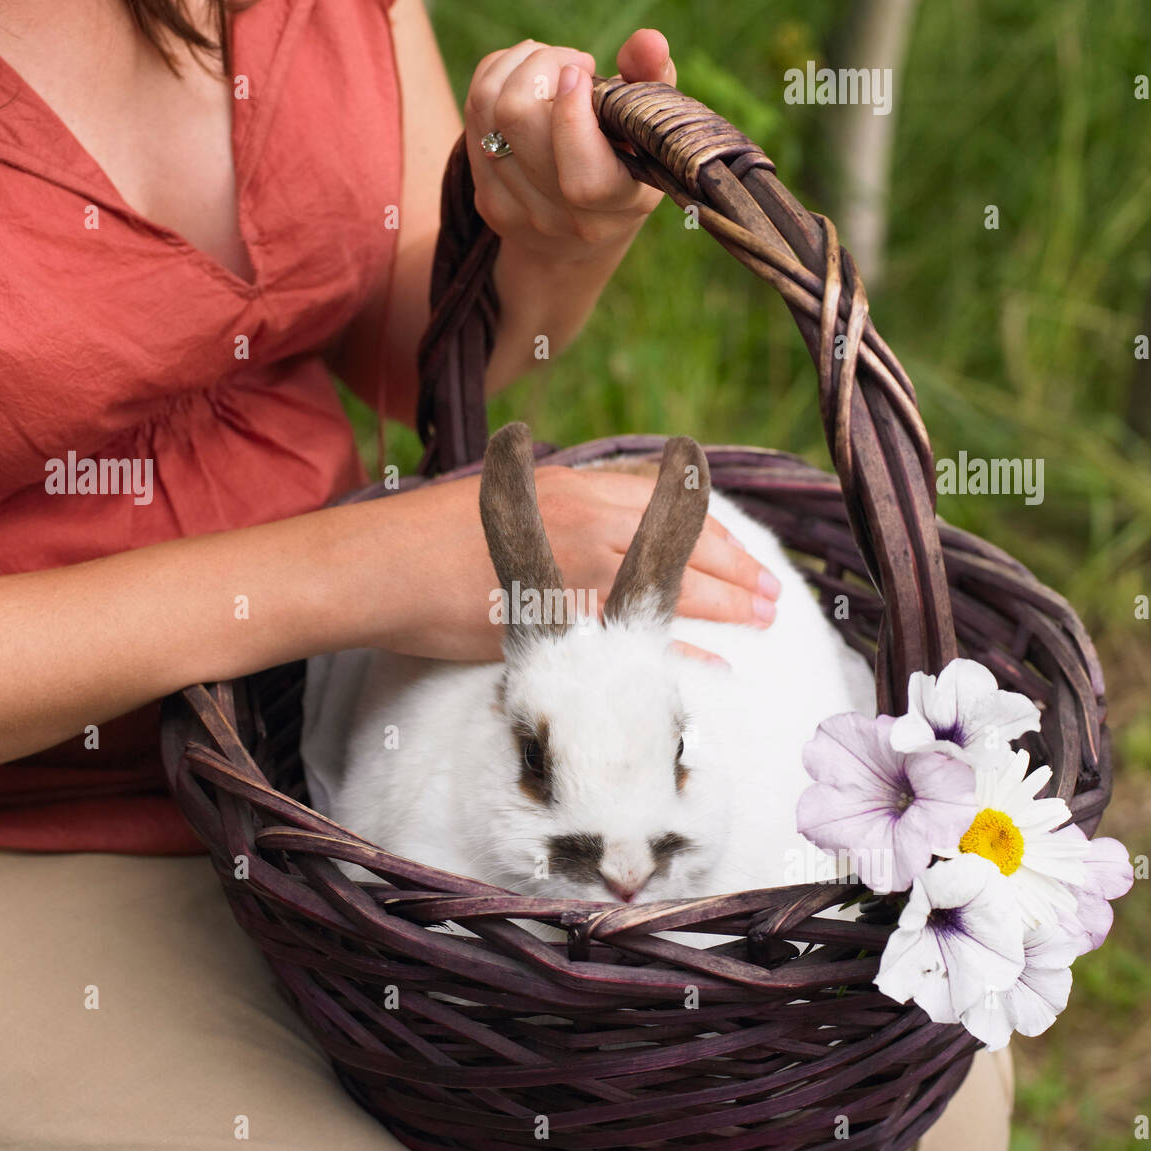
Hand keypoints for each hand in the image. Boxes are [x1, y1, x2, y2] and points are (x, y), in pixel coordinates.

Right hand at [357, 465, 781, 662]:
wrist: (379, 564)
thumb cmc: (430, 538)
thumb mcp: (504, 506)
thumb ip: (555, 517)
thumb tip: (595, 538)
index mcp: (571, 485)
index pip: (663, 501)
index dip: (711, 528)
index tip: (739, 550)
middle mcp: (583, 516)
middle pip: (682, 538)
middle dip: (736, 566)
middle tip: (771, 593)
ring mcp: (573, 564)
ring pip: (672, 582)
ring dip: (726, 602)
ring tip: (764, 619)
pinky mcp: (559, 614)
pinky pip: (633, 633)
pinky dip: (678, 651)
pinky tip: (712, 666)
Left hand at [464, 29, 677, 265]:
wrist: (577, 239)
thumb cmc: (626, 165)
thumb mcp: (651, 130)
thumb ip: (654, 81)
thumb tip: (648, 42)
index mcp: (617, 205)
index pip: (583, 179)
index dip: (573, 117)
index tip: (583, 75)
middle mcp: (563, 218)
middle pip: (518, 119)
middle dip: (541, 65)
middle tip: (570, 65)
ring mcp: (519, 213)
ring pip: (489, 107)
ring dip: (517, 64)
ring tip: (548, 67)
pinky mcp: (487, 200)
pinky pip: (473, 114)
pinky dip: (496, 78)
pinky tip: (525, 81)